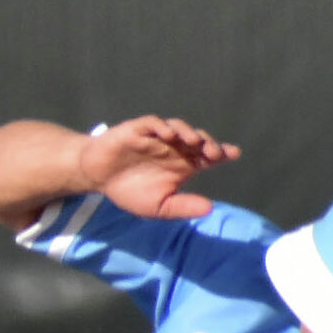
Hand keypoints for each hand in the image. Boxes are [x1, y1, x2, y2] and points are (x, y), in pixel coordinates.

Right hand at [78, 116, 239, 219]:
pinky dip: (161, 127)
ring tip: (193, 141)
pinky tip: (167, 136)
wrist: (98, 179)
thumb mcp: (159, 207)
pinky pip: (153, 124)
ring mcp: (156, 138)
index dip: (222, 152)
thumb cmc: (130, 191)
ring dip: (187, 132)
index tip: (234, 153)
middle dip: (208, 144)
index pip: (207, 156)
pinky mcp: (138, 131)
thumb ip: (182, 207)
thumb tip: (210, 208)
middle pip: (197, 140)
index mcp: (183, 164)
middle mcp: (173, 148)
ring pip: (178, 128)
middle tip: (213, 153)